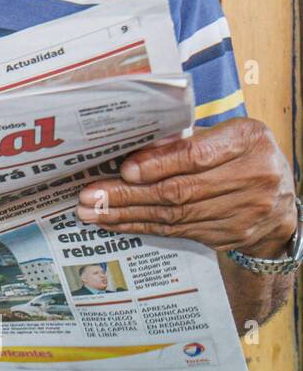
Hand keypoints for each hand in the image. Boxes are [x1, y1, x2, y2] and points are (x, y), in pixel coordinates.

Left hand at [76, 118, 296, 256]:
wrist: (280, 202)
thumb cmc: (243, 156)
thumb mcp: (226, 134)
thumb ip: (187, 140)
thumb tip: (136, 152)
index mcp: (248, 141)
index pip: (198, 155)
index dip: (159, 164)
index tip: (124, 170)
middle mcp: (253, 177)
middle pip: (181, 190)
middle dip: (128, 195)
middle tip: (90, 196)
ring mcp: (244, 212)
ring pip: (176, 216)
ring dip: (128, 215)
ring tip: (92, 212)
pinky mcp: (230, 236)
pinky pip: (179, 232)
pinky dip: (144, 227)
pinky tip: (116, 223)